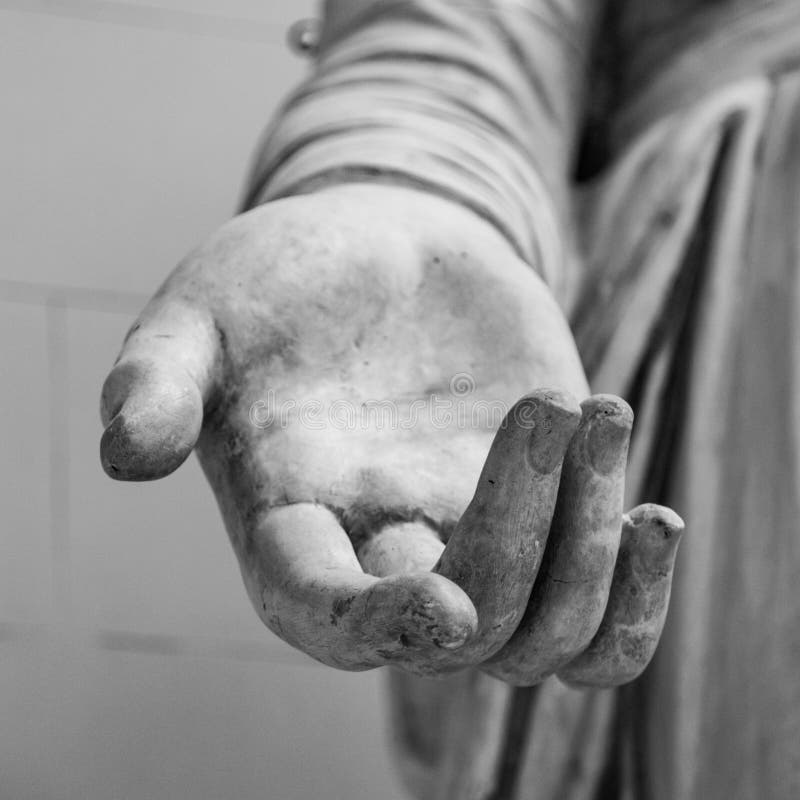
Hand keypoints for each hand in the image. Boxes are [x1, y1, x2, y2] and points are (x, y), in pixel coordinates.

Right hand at [100, 184, 682, 682]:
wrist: (384, 251)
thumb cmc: (284, 280)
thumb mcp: (206, 309)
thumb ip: (160, 377)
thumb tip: (125, 451)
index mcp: (294, 527)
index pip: (323, 618)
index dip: (377, 632)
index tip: (444, 606)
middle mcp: (384, 556)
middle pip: (464, 629)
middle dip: (516, 537)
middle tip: (542, 408)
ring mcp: (473, 542)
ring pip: (544, 634)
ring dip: (590, 545)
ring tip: (594, 411)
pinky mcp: (545, 516)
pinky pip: (600, 620)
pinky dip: (637, 599)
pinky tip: (654, 516)